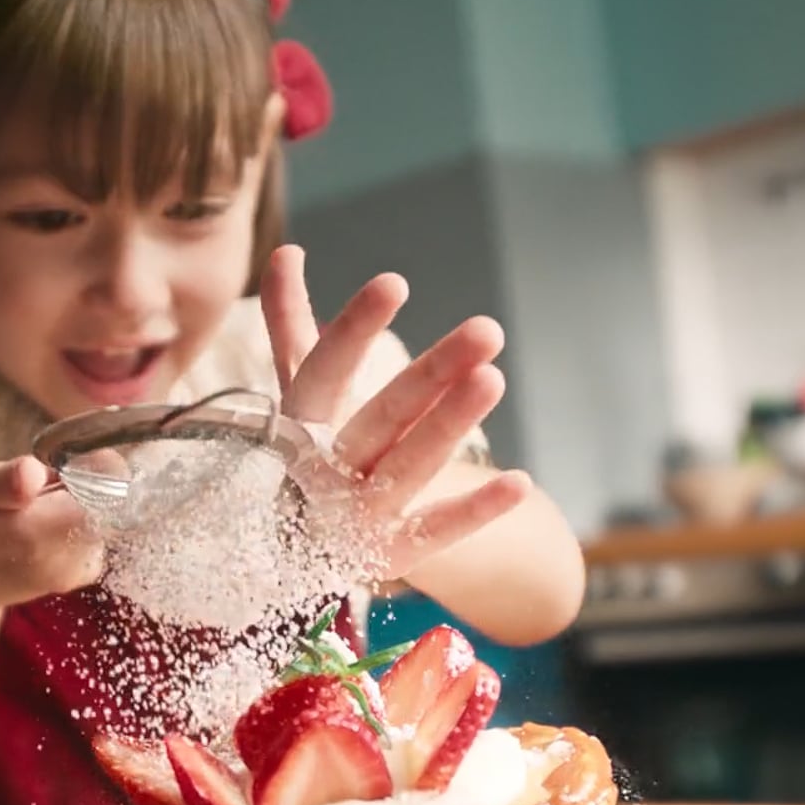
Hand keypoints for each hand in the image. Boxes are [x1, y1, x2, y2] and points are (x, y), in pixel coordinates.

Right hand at [0, 457, 102, 610]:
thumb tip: (33, 471)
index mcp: (33, 533)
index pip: (106, 494)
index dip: (98, 467)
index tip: (65, 461)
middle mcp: (62, 559)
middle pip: (113, 503)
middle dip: (88, 479)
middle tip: (42, 482)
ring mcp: (73, 572)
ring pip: (107, 516)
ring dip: (82, 499)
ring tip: (35, 505)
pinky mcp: (78, 574)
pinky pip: (98, 532)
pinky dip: (80, 517)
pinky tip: (43, 520)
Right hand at [260, 244, 531, 581]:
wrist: (297, 551)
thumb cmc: (307, 451)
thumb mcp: (299, 394)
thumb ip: (290, 326)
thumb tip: (284, 250)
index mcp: (296, 426)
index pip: (322, 370)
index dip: (354, 328)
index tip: (394, 283)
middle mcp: (321, 473)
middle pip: (381, 418)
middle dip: (432, 374)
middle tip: (486, 329)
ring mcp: (355, 518)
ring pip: (408, 468)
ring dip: (450, 426)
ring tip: (495, 379)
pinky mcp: (391, 554)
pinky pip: (435, 531)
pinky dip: (476, 510)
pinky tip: (520, 481)